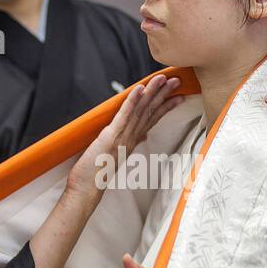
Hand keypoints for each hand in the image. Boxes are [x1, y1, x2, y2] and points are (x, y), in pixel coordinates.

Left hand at [67, 74, 182, 205]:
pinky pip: (124, 116)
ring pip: (141, 110)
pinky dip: (131, 101)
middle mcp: (131, 138)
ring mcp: (122, 137)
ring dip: (152, 92)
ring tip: (161, 79)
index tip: (179, 96)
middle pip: (151, 112)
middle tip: (177, 81)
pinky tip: (139, 89)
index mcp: (132, 140)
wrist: (87, 188)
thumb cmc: (97, 172)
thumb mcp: (117, 154)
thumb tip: (143, 136)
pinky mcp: (110, 136)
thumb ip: (131, 142)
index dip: (166, 106)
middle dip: (164, 95)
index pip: (152, 119)